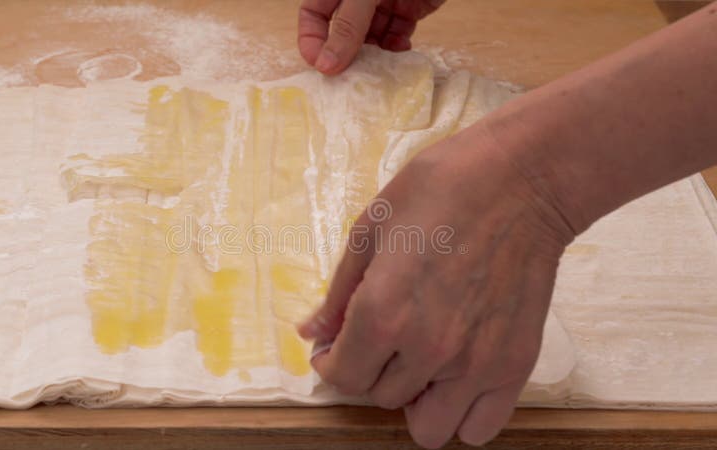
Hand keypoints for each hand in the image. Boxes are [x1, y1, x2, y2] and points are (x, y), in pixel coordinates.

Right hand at [298, 0, 444, 74]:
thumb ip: (348, 26)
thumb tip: (326, 66)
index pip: (313, 15)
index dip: (312, 41)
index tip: (322, 68)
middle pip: (341, 32)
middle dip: (345, 55)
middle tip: (350, 78)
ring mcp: (383, 3)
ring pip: (370, 39)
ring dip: (372, 57)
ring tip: (377, 71)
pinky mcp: (408, 10)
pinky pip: (396, 36)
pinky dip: (396, 48)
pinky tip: (401, 51)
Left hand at [299, 123, 574, 446]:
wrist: (522, 180)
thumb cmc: (441, 190)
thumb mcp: (371, 228)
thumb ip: (339, 291)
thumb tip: (312, 333)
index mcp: (383, 312)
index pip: (342, 376)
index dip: (332, 363)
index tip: (337, 347)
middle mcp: (427, 349)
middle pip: (379, 397)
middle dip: (371, 370)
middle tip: (383, 339)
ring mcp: (475, 364)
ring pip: (427, 427)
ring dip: (414, 400)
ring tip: (420, 363)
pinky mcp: (515, 365)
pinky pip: (479, 428)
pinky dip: (462, 413)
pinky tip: (457, 378)